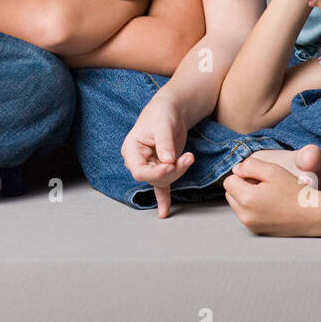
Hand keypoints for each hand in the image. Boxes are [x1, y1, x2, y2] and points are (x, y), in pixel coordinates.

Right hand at [121, 95, 193, 218]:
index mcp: (131, 150)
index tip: (171, 164)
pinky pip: (161, 186)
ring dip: (178, 173)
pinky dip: (164, 199)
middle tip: (187, 158)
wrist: (171, 109)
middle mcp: (138, 160)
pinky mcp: (162, 168)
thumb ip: (164, 142)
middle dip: (172, 171)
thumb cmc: (162, 113)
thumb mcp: (162, 124)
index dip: (156, 172)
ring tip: (189, 157)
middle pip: (153, 178)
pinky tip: (164, 212)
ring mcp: (150, 166)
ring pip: (163, 180)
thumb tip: (167, 160)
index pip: (139, 171)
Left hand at [223, 156, 317, 235]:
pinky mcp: (257, 231)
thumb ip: (250, 165)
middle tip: (264, 185)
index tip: (259, 177)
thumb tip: (236, 169)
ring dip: (247, 197)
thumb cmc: (296, 192)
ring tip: (269, 195)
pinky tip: (271, 205)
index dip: (243, 175)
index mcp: (246, 199)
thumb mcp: (273, 170)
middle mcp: (245, 215)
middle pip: (231, 194)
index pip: (229, 181)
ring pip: (237, 205)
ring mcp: (250, 225)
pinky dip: (253, 209)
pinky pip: (246, 215)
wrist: (313, 215)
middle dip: (242, 186)